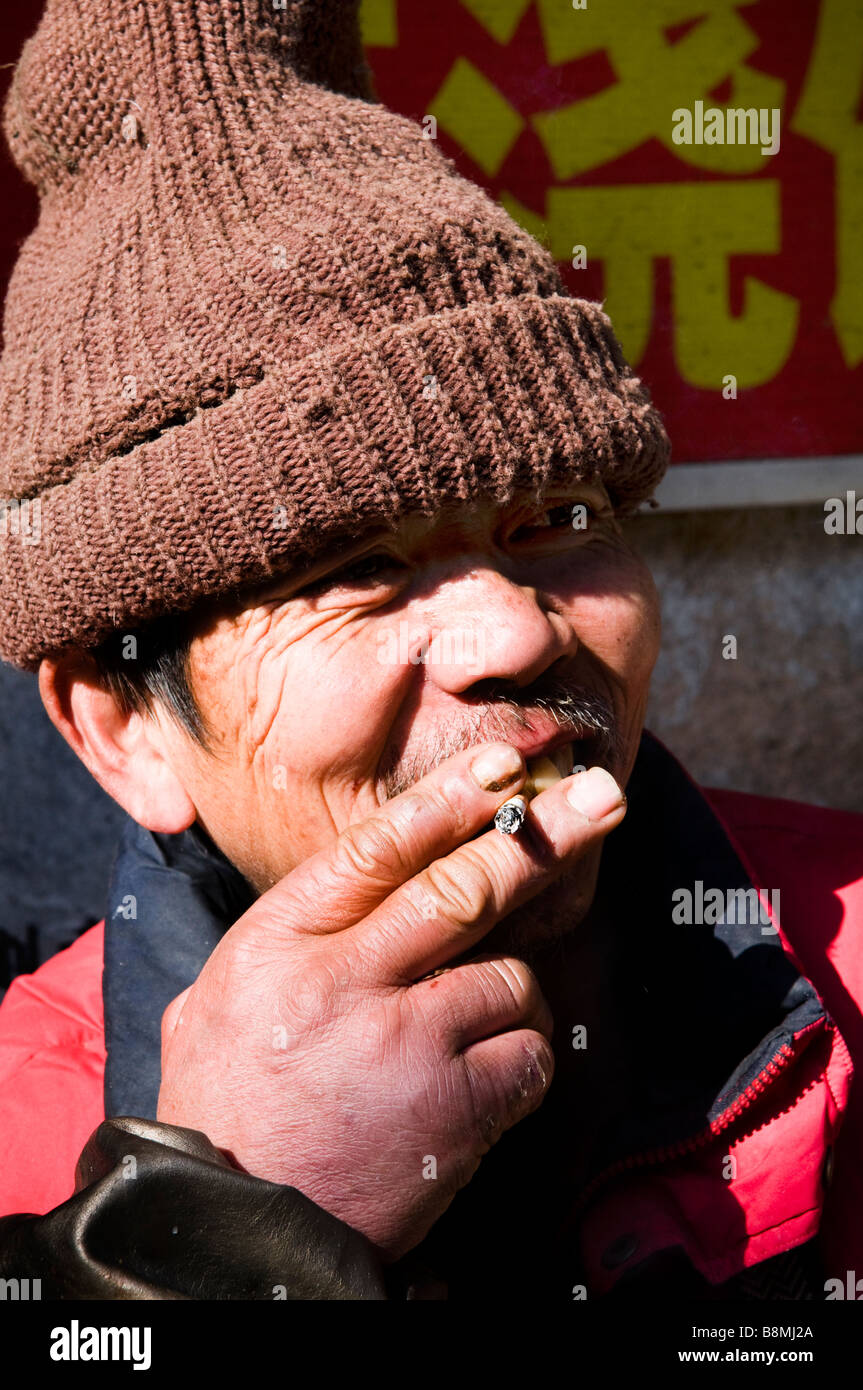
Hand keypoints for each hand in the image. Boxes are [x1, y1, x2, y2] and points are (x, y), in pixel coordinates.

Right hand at [157, 744, 625, 1259]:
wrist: (235, 1227)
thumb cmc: (228, 1108)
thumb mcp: (213, 1002)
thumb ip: (282, 941)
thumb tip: (347, 888)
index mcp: (278, 942)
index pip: (376, 848)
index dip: (449, 798)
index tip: (503, 764)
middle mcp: (341, 979)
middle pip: (463, 887)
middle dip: (541, 836)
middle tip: (603, 798)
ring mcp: (402, 1043)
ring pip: (510, 976)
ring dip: (510, 994)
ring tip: (471, 1029)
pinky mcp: (453, 1107)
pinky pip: (530, 1053)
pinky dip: (523, 1059)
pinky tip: (485, 1083)